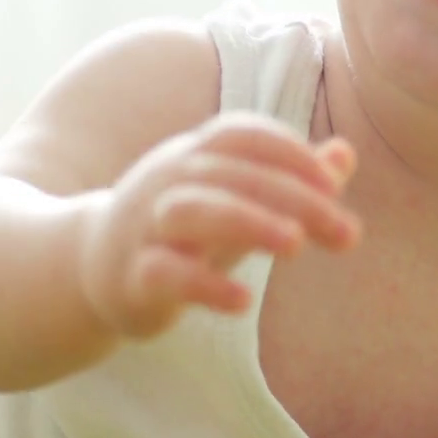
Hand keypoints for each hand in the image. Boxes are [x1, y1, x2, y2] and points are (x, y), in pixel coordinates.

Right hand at [79, 113, 358, 337]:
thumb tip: (346, 155)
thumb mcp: (235, 198)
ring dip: (248, 222)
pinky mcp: (132, 277)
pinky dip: (204, 284)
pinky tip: (243, 301)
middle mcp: (167, 180)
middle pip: (229, 174)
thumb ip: (289, 179)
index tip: (334, 185)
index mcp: (193, 155)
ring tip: (297, 246)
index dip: (288, 152)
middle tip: (348, 232)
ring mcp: (145, 227)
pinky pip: (164, 273)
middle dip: (292, 199)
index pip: (240, 135)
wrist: (90, 266)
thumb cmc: (182, 229)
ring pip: (191, 210)